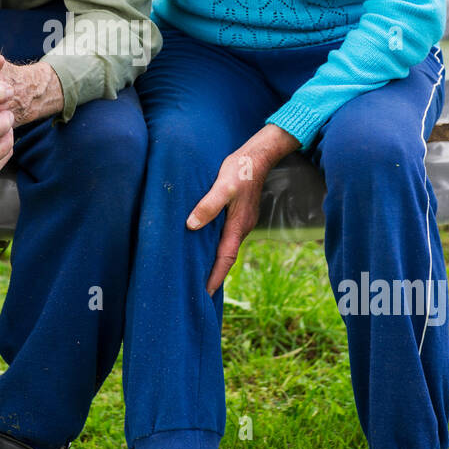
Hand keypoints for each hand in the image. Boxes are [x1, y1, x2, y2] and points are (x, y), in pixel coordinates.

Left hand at [186, 124, 299, 295]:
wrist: (257, 156)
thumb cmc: (239, 170)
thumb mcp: (222, 187)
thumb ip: (208, 206)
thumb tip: (192, 225)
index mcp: (238, 225)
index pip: (226, 258)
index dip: (216, 276)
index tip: (206, 293)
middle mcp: (242, 227)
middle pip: (227, 257)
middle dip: (215, 274)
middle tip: (200, 290)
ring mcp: (242, 221)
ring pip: (227, 246)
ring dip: (216, 260)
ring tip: (200, 272)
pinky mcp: (239, 213)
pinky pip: (226, 235)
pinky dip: (217, 245)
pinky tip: (206, 245)